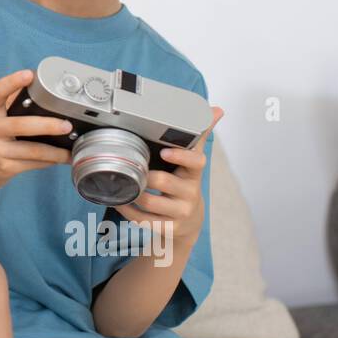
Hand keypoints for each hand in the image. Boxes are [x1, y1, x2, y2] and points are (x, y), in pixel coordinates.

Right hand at [0, 69, 74, 193]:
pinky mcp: (4, 167)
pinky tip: (60, 158)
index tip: (29, 75)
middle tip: (67, 125)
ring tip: (71, 148)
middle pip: (22, 125)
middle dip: (48, 125)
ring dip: (56, 151)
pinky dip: (50, 161)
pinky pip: (33, 163)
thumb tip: (38, 84)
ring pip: (33, 150)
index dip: (12, 81)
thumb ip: (11, 102)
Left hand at [113, 106, 223, 244]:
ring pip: (149, 202)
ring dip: (131, 192)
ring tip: (121, 182)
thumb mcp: (192, 162)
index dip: (180, 156)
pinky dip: (127, 210)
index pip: (196, 162)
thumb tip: (216, 110)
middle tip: (130, 167)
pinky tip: (120, 201)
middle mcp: (190, 193)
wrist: (189, 221)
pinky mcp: (168, 228)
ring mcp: (180, 213)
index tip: (164, 151)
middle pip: (163, 182)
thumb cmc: (185, 184)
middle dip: (143, 175)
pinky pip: (142, 220)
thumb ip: (198, 136)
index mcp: (195, 173)